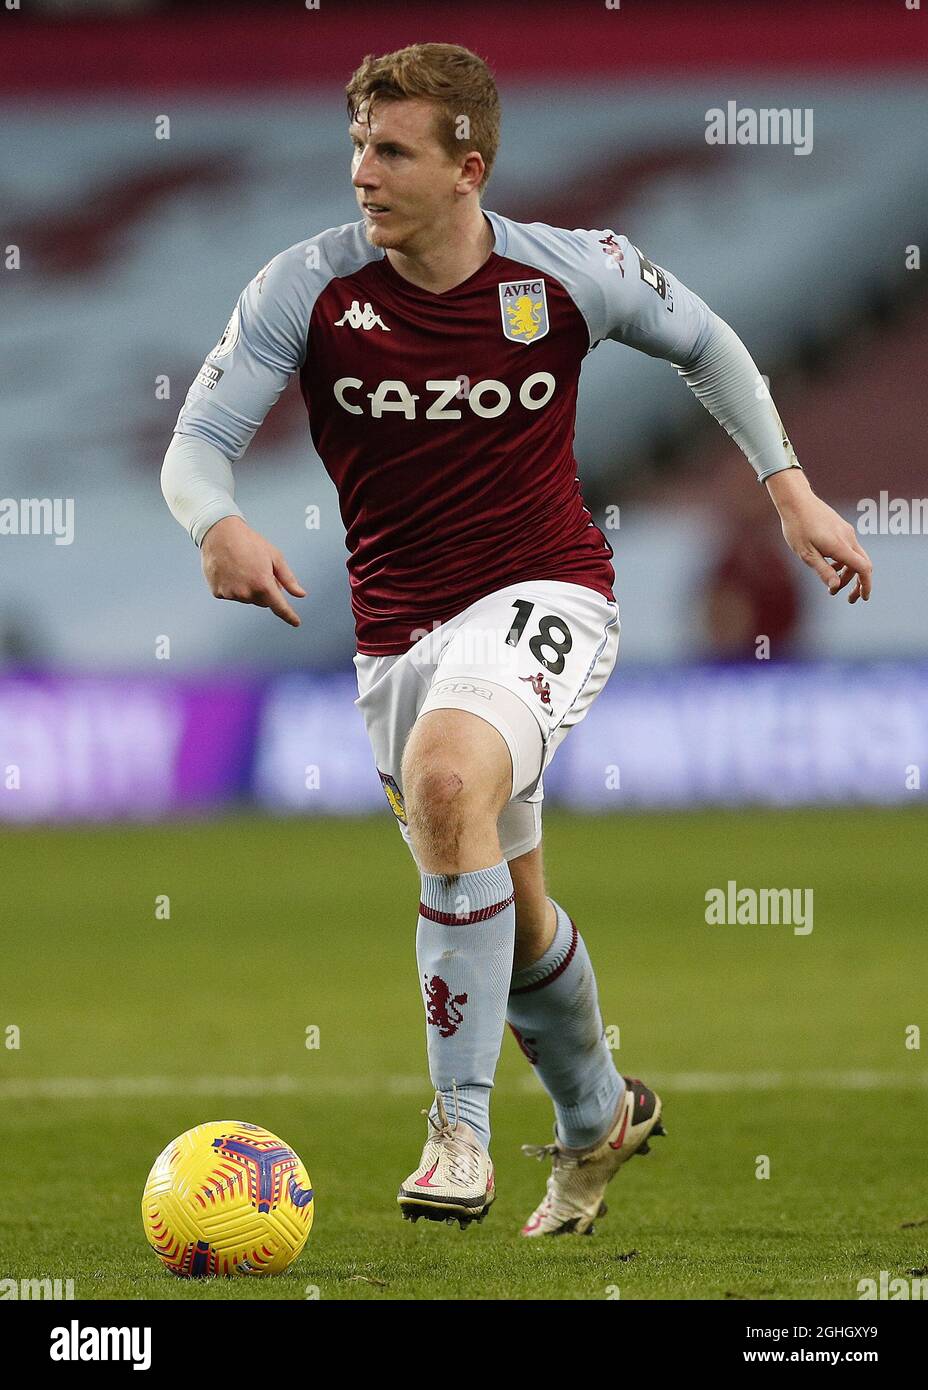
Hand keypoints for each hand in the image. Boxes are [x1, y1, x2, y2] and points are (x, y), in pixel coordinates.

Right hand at [200, 516, 306, 626]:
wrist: (220, 533)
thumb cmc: (249, 542)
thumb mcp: (274, 557)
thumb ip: (288, 579)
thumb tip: (300, 594)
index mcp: (262, 584)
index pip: (279, 606)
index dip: (289, 615)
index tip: (296, 622)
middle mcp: (246, 592)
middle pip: (263, 601)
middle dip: (265, 590)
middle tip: (259, 570)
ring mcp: (231, 594)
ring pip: (247, 599)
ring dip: (249, 589)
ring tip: (242, 568)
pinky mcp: (218, 593)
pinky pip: (231, 595)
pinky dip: (233, 587)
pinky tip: (230, 571)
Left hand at [765, 469, 871, 603]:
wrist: (796, 501)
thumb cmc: (797, 527)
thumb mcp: (806, 554)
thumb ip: (823, 571)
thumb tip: (835, 587)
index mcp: (840, 546)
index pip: (863, 568)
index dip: (866, 585)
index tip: (863, 598)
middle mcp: (848, 538)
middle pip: (863, 565)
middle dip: (858, 584)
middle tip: (849, 599)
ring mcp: (847, 532)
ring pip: (856, 557)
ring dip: (848, 574)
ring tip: (833, 586)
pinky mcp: (843, 528)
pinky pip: (850, 549)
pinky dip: (845, 562)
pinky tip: (831, 567)